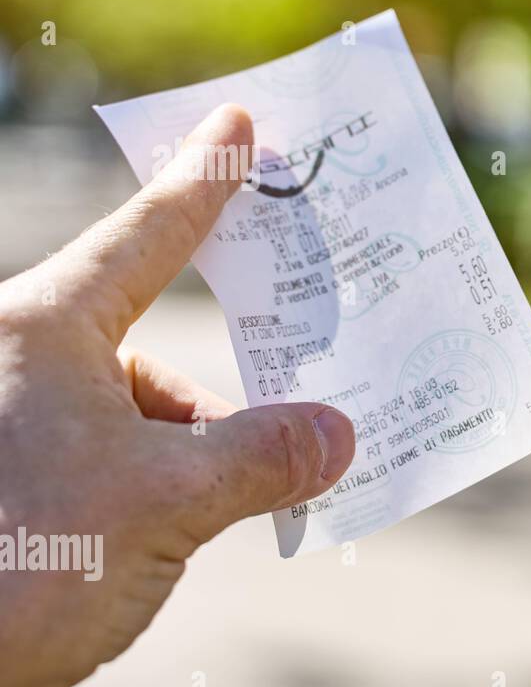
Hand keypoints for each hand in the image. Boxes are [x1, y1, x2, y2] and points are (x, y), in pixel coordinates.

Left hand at [0, 104, 355, 686]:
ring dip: (183, 459)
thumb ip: (265, 455)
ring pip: (129, 415)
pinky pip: (105, 460)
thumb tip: (341, 435)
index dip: (204, 179)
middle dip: (209, 401)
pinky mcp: (12, 484)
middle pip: (146, 347)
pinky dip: (150, 490)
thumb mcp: (167, 501)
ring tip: (203, 519)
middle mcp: (19, 363)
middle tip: (272, 431)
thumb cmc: (21, 564)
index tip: (236, 122)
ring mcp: (11, 426)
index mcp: (44, 331)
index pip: (147, 235)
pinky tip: (164, 540)